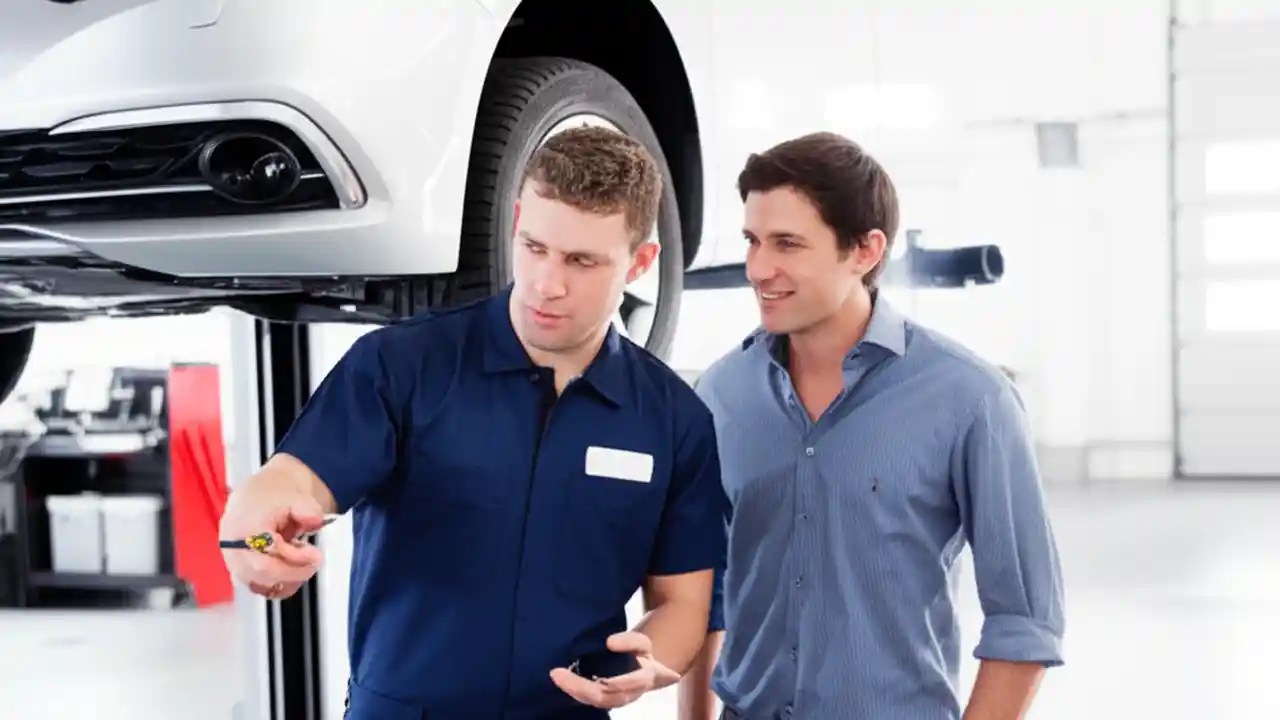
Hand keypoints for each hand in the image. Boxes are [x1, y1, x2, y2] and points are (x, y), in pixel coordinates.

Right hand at [220, 495, 325, 599]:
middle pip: (262, 573)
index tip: (315, 555)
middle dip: (294, 571)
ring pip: (261, 584)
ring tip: (302, 561)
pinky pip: (260, 588)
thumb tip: (315, 521)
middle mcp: (233, 548)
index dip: (293, 557)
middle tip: (314, 562)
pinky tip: (292, 570)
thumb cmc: (274, 498)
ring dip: (288, 579)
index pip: (267, 551)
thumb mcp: (297, 497)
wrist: (257, 496)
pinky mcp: (240, 573)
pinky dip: (280, 584)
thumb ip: (308, 510)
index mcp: (244, 527)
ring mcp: (234, 563)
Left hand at [550, 631, 680, 708]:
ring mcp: (613, 701)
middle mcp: (628, 695)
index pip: (633, 682)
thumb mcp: (642, 643)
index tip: (600, 674)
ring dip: (574, 691)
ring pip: (593, 701)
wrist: (643, 673)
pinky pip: (587, 700)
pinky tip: (560, 680)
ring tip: (556, 676)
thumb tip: (610, 643)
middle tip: (557, 673)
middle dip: (581, 687)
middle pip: (605, 697)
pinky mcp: (601, 701)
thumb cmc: (640, 655)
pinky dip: (573, 691)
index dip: (619, 679)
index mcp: (644, 680)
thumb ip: (631, 640)